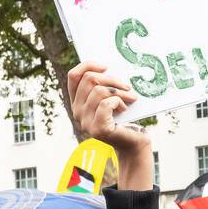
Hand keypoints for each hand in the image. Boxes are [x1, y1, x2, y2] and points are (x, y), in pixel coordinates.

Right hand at [67, 61, 151, 188]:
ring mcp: (85, 122)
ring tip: (131, 98)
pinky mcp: (98, 129)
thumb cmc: (125, 118)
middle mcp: (76, 111)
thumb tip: (107, 67)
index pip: (73, 76)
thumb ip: (104, 85)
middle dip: (112, 79)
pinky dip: (119, 102)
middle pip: (89, 80)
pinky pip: (106, 104)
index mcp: (77, 102)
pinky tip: (125, 108)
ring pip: (99, 91)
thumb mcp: (111, 98)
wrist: (134, 143)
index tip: (106, 67)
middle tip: (127, 86)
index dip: (88, 65)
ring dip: (120, 92)